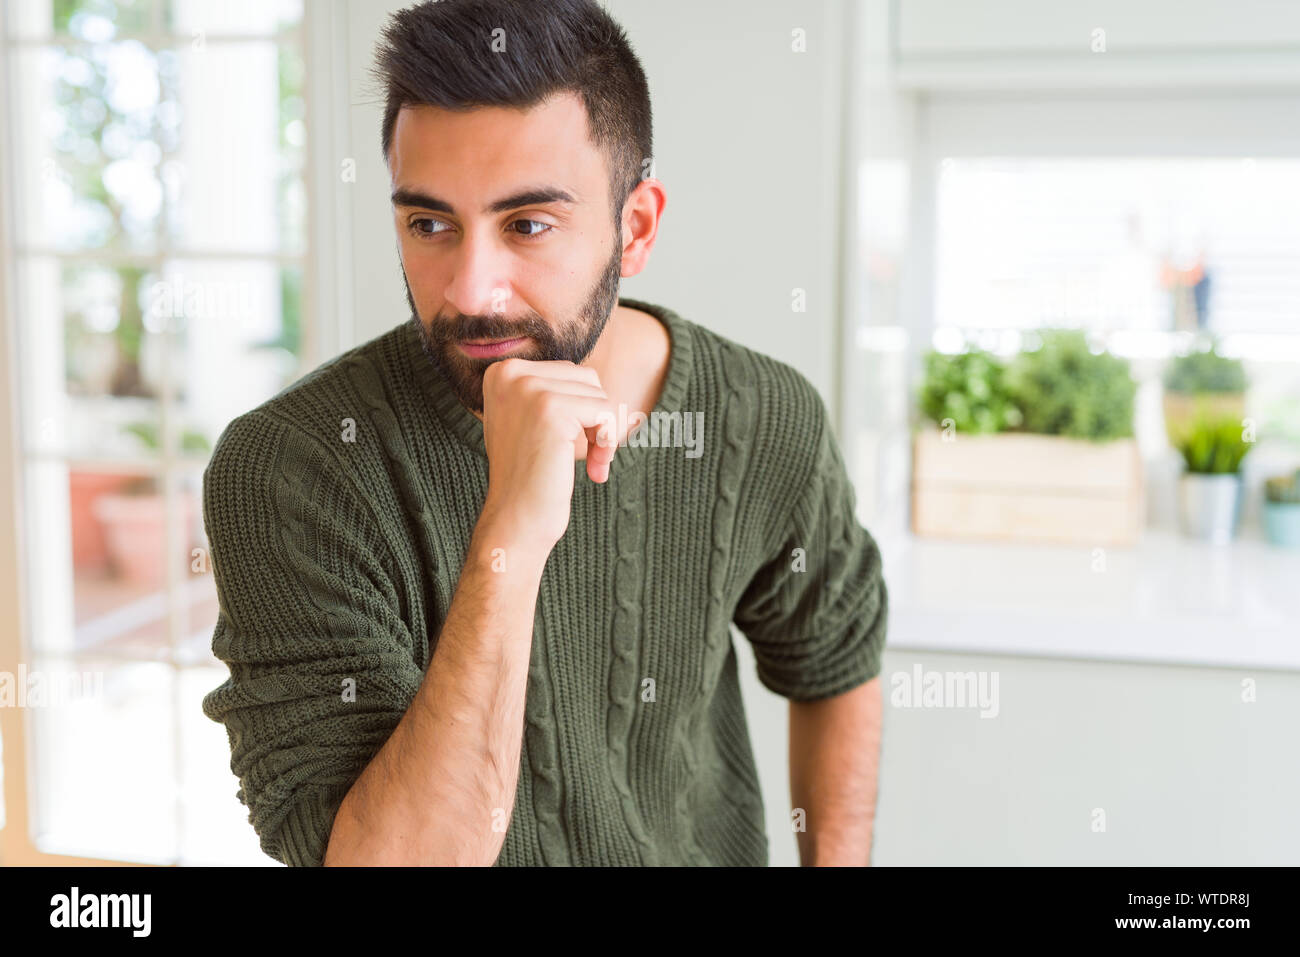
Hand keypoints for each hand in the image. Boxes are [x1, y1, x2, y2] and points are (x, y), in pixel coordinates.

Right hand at [477, 357, 618, 554]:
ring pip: (599, 395)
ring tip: (590, 463)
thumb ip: (555, 394)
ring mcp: (527, 389)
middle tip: (589, 456)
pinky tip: (594, 468)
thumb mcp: (532, 422)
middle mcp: (509, 373)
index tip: (571, 443)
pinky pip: (605, 411)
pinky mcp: (549, 408)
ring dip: (604, 433)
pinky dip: (607, 442)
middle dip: (595, 419)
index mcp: (503, 372)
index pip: (569, 373)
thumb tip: (605, 387)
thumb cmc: (530, 476)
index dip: (583, 410)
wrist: (516, 520)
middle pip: (587, 379)